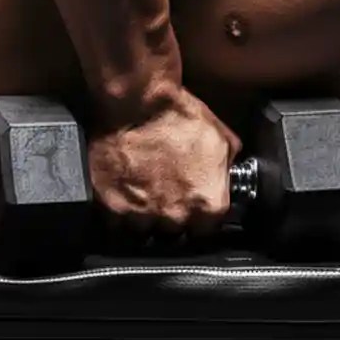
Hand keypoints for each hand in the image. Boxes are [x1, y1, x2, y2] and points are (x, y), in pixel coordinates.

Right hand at [88, 88, 241, 240]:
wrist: (138, 102)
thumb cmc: (178, 115)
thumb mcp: (223, 139)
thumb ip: (228, 169)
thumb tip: (227, 176)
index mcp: (209, 204)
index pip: (208, 232)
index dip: (200, 222)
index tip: (193, 213)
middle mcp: (177, 216)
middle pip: (175, 236)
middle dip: (171, 220)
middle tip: (165, 198)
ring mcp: (142, 215)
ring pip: (144, 235)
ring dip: (143, 220)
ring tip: (142, 199)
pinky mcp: (112, 208)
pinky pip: (115, 226)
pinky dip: (118, 215)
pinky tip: (122, 198)